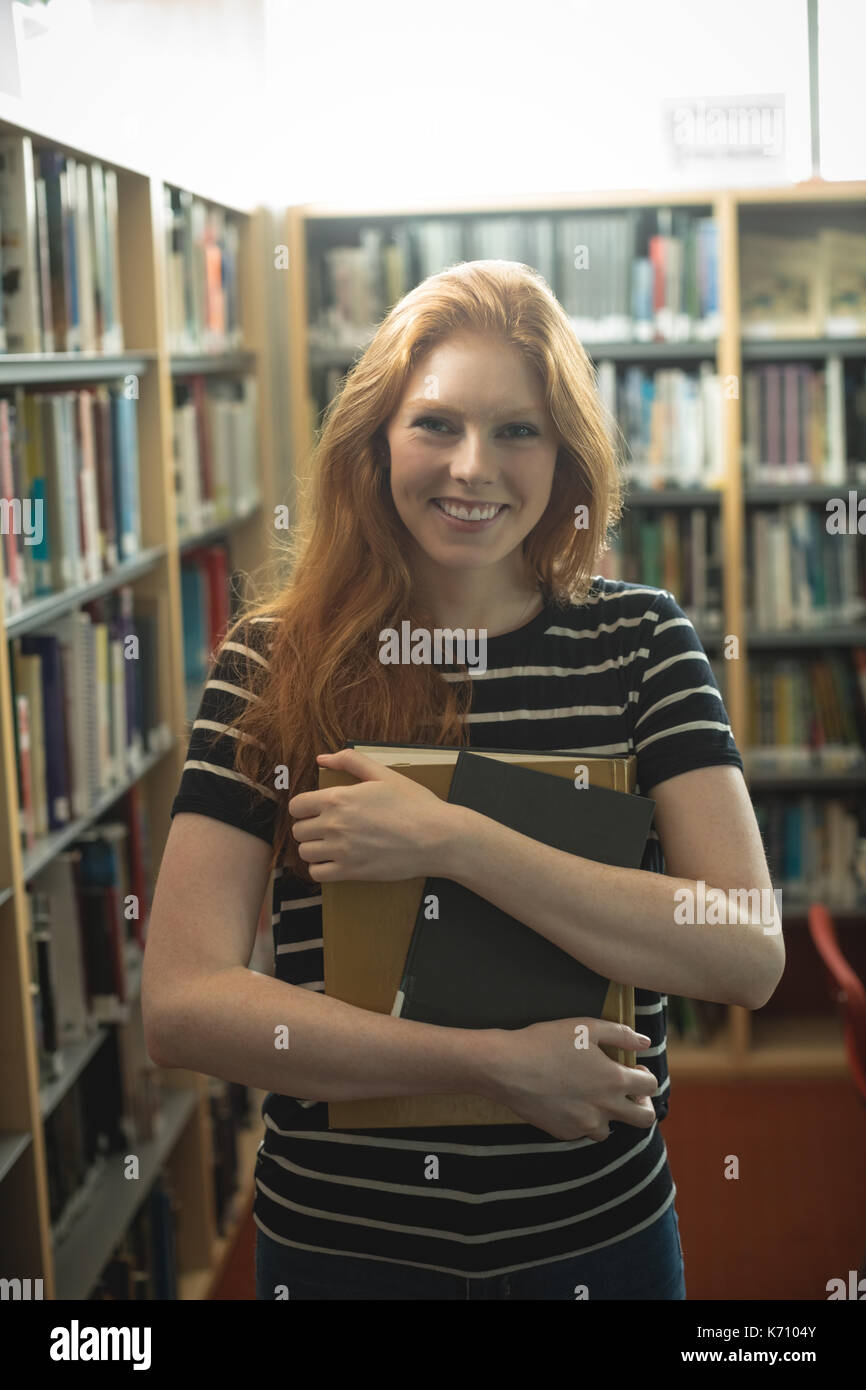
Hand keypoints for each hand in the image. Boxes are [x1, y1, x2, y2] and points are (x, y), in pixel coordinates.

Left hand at [288, 748, 454, 882]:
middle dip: (309, 827)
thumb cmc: (414, 804)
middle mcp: (335, 825)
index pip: (297, 806)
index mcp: (338, 798)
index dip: (304, 808)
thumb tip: (322, 758)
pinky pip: (318, 874)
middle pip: (298, 831)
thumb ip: (350, 761)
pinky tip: (335, 861)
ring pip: (305, 853)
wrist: (437, 837)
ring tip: (330, 844)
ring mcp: (342, 850)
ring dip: (314, 848)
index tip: (315, 810)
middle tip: (326, 827)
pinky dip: (321, 868)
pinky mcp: (351, 872)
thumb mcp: (383, 774)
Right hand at [481, 1018, 657, 1140]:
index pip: (651, 1087)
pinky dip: (582, 1119)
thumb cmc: (547, 1042)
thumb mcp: (587, 1027)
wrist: (508, 1067)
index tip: (635, 1069)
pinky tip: (568, 1100)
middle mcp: (604, 1107)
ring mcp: (584, 1124)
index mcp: (614, 1080)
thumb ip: (621, 1034)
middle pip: (644, 1119)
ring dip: (609, 1115)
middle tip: (629, 1093)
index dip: (646, 1076)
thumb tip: (644, 1043)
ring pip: (610, 1129)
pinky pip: (583, 1131)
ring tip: (593, 1096)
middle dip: (643, 1105)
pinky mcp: (564, 1132)